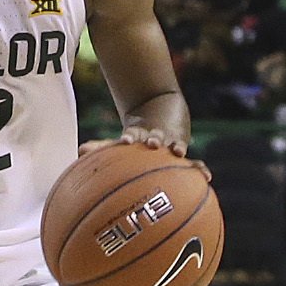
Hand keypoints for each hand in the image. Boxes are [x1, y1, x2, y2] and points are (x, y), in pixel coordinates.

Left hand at [81, 127, 206, 176]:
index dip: (128, 138)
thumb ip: (100, 148)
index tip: (126, 141)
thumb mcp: (120, 141)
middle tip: (153, 142)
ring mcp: (170, 142)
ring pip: (174, 144)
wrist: (161, 107)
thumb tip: (79, 151)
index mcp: (136, 137)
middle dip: (154, 139)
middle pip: (154, 137)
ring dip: (175, 147)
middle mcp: (154, 137)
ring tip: (178, 152)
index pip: (130, 136)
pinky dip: (199, 169)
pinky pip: (194, 161)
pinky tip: (206, 178)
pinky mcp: (184, 148)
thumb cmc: (135, 134)